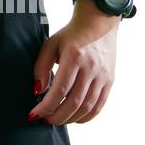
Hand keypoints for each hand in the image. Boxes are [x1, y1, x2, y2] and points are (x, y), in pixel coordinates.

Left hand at [28, 2, 118, 124]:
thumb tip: (37, 91)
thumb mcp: (50, 44)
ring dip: (70, 118)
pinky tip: (74, 118)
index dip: (46, 106)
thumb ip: (41, 67)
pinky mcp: (110, 81)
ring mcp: (103, 76)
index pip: (59, 90)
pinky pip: (99, 105)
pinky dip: (86, 116)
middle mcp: (91, 68)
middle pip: (74, 102)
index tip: (34, 114)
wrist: (98, 24)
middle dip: (57, 116)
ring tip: (57, 119)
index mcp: (74, 57)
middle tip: (45, 120)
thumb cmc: (70, 35)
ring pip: (87, 107)